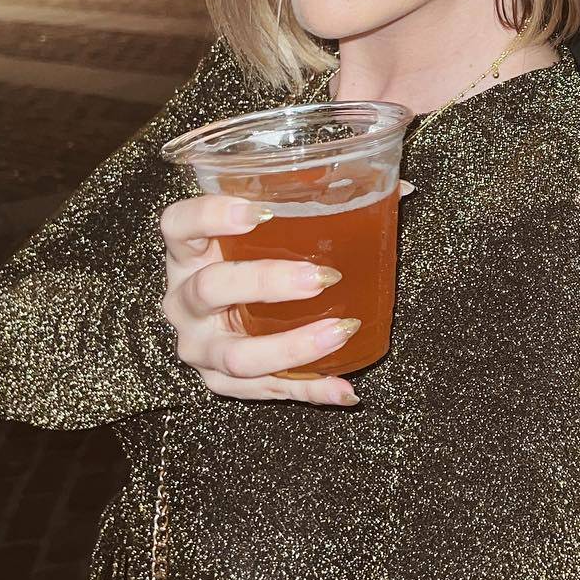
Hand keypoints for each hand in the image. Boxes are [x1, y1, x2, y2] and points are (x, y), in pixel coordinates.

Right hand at [160, 195, 360, 405]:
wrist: (216, 319)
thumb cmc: (247, 261)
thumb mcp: (262, 231)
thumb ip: (316, 206)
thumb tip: (400, 188)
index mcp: (188, 253)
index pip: (178, 225)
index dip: (211, 216)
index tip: (257, 212)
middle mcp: (183, 301)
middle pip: (210, 289)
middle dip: (266, 282)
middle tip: (319, 277)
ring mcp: (200, 347)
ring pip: (237, 355)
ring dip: (293, 346)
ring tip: (339, 331)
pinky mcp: (221, 383)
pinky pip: (268, 391)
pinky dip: (311, 390)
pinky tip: (344, 388)